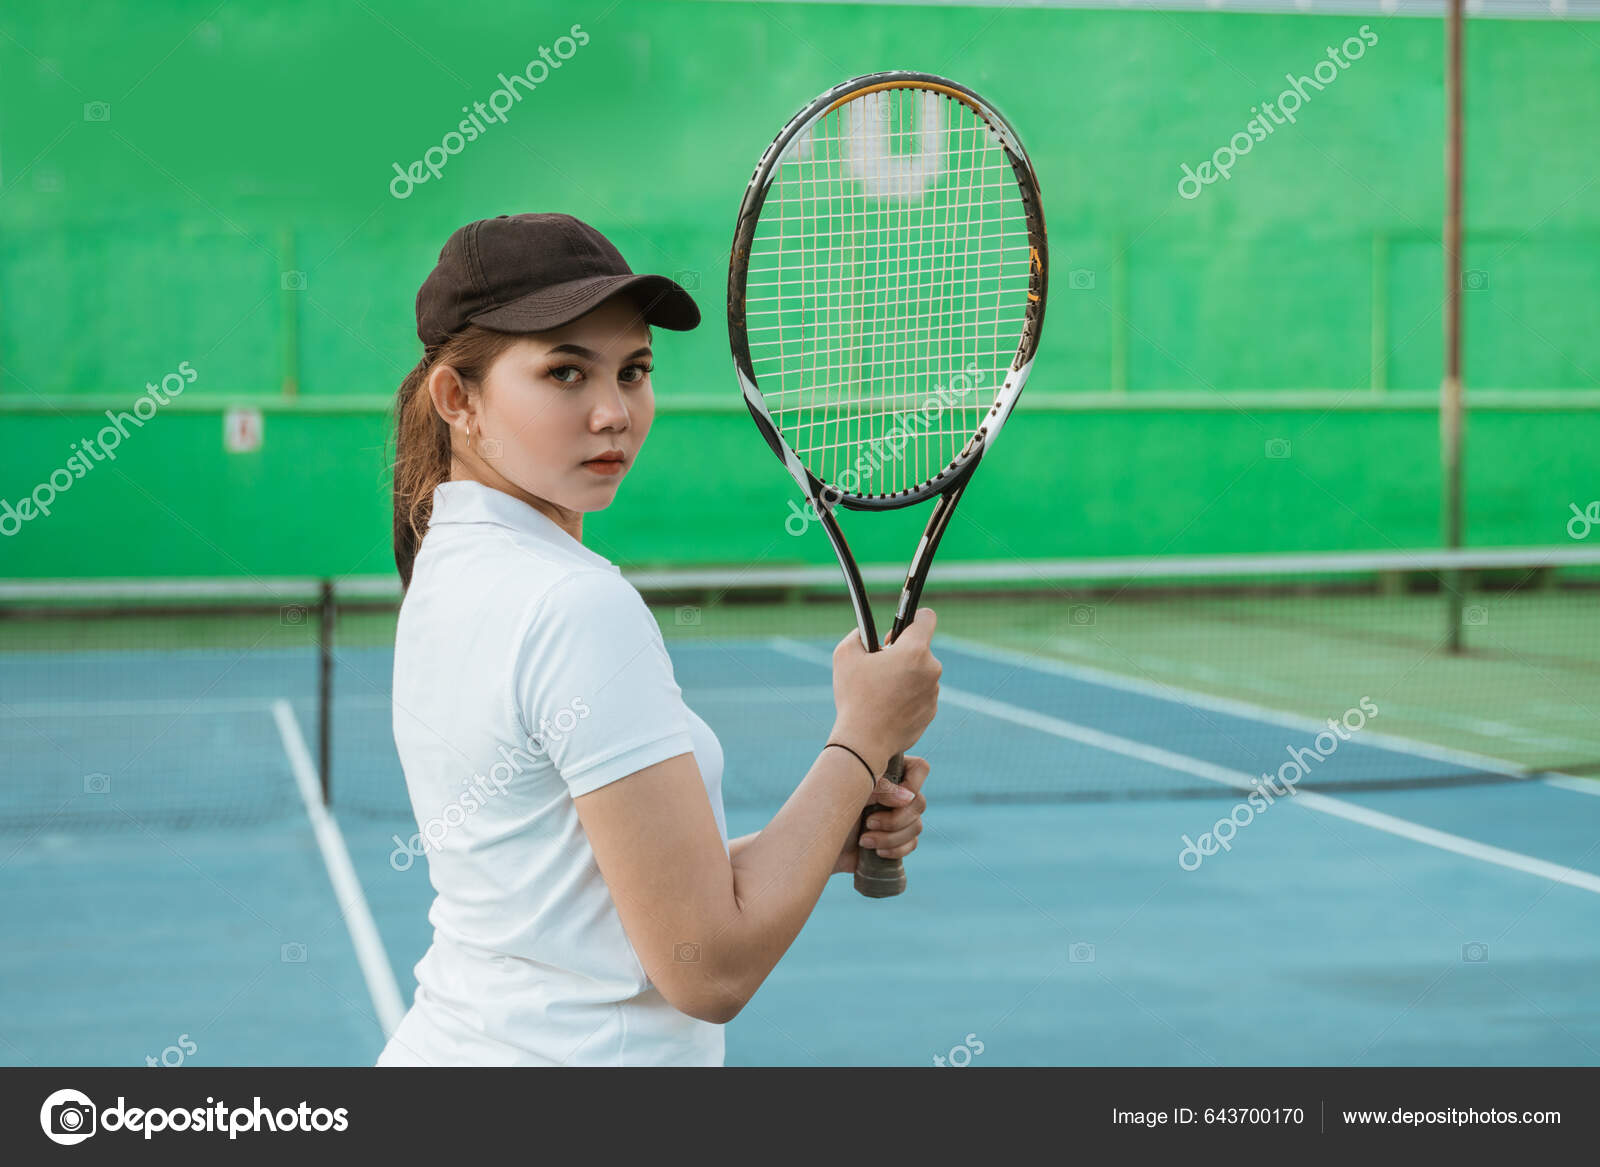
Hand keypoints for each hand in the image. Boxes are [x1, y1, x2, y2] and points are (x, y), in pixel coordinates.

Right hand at [828, 608, 940, 772]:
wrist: (864, 742)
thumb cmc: (854, 697)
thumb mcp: (845, 654)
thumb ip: (859, 634)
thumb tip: (867, 634)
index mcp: (914, 651)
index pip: (926, 618)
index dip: (912, 619)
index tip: (899, 630)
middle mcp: (931, 669)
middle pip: (920, 649)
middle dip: (902, 653)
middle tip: (880, 667)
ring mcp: (933, 692)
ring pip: (920, 673)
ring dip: (905, 676)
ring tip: (881, 691)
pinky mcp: (931, 711)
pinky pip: (921, 694)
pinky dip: (908, 696)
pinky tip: (888, 706)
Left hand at [833, 756, 928, 874]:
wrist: (816, 845)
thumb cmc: (829, 810)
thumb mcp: (852, 793)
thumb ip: (881, 789)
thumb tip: (909, 797)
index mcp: (887, 773)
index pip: (920, 769)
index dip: (913, 784)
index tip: (890, 799)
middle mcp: (895, 793)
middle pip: (919, 803)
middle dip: (895, 820)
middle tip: (868, 823)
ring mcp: (897, 817)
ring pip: (917, 826)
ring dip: (891, 837)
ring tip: (864, 841)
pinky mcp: (895, 840)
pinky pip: (912, 844)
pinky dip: (897, 849)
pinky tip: (876, 852)